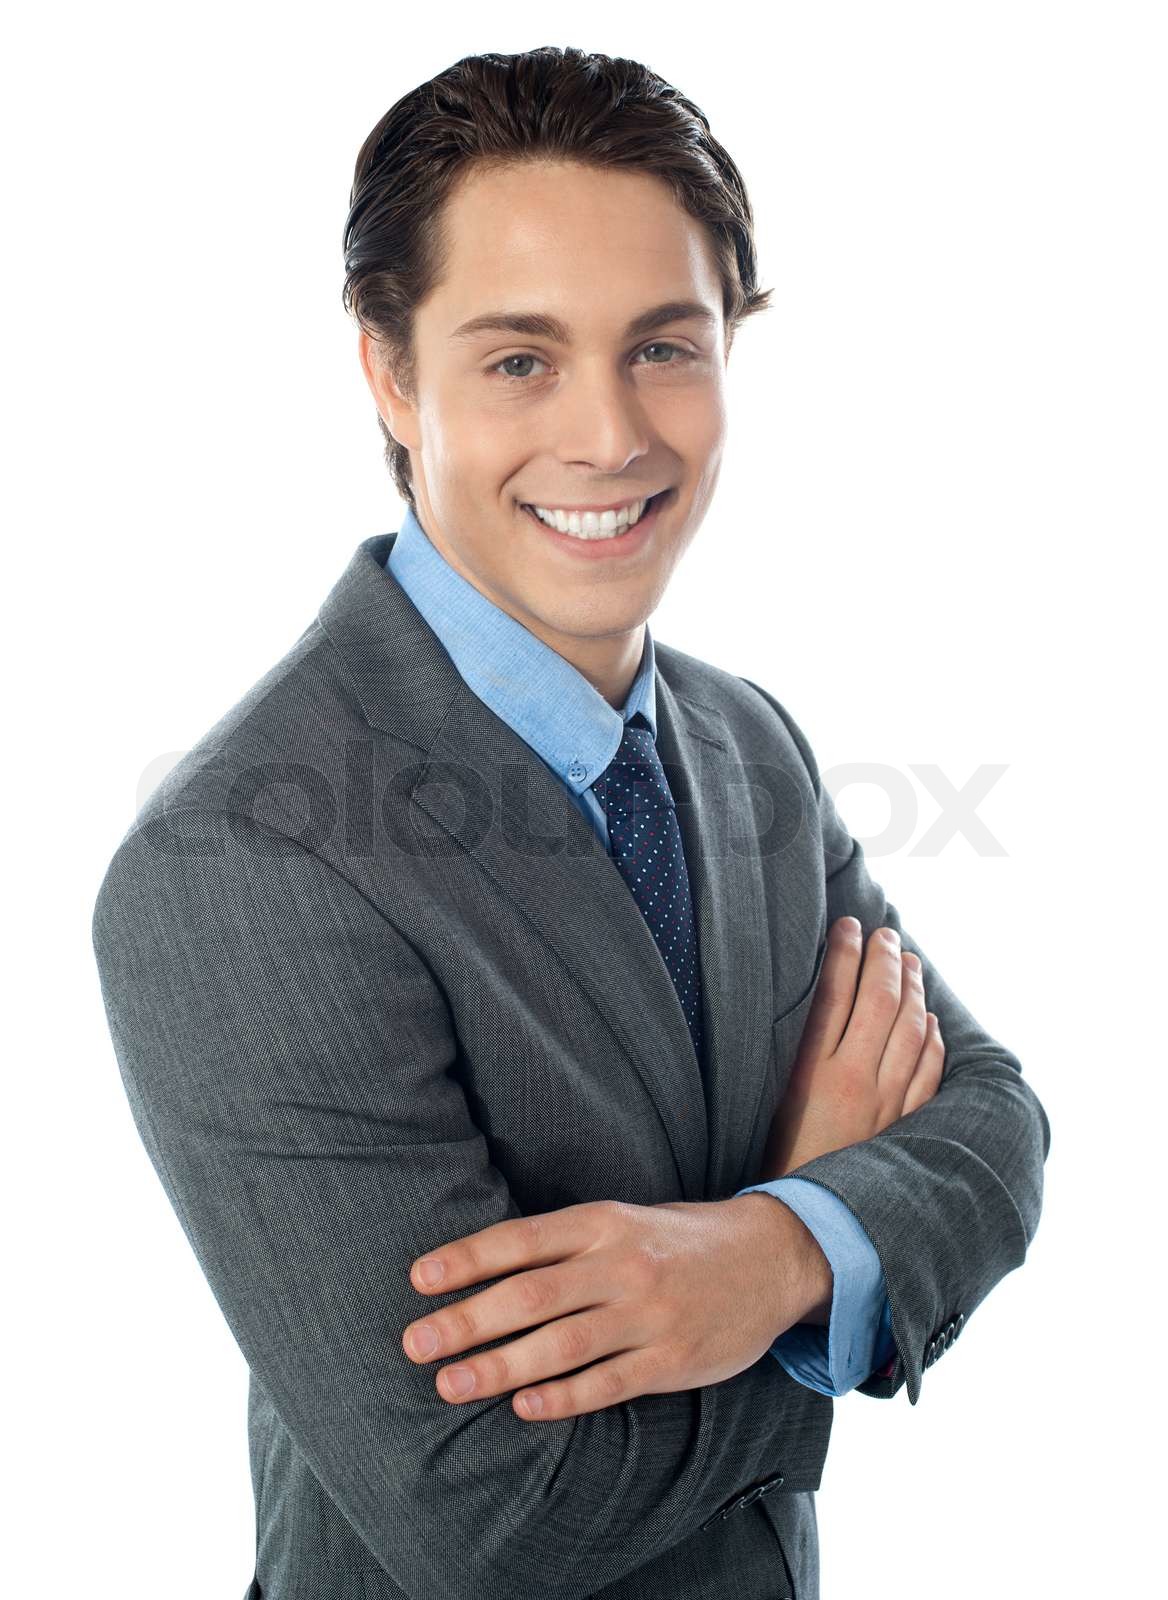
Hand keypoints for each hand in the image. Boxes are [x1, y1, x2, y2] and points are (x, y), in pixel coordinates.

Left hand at [402, 1195, 825, 1421]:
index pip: (521, 1239)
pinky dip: (563, 1397)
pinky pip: (608, 1384)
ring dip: (499, 1366)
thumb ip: (564, 1242)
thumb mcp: (623, 1219)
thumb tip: (482, 1269)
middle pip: (530, 1295)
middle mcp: (622, 1264)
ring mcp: (649, 1314)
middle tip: (415, 1343)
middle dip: (466, 1320)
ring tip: (450, 1384)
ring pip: (561, 1344)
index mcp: (604, 1221)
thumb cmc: (678, 1240)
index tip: (419, 1279)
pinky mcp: (673, 1361)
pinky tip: (523, 1407)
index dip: (467, 1259)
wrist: (771, 1256)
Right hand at [758, 917, 944, 1178]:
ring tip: (910, 962)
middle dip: (885, 960)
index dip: (845, 954)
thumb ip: (798, 1057)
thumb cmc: (778, 1163)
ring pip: (911, 1029)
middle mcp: (856, 1081)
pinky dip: (932, 1039)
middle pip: (879, 1002)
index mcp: (815, 1073)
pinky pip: (929, 1070)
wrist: (808, 1226)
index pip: (836, 994)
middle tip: (886, 934)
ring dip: (913, 989)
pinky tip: (930, 1021)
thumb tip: (820, 1007)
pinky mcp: (904, 1124)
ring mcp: (887, 1103)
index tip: (849, 926)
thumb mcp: (775, 1102)